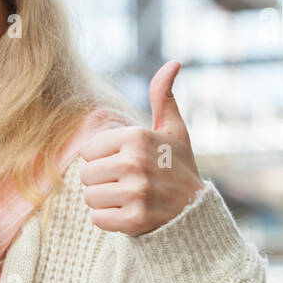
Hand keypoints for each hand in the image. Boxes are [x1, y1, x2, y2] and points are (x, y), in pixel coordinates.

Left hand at [77, 60, 205, 236]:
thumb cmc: (177, 166)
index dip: (104, 159)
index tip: (127, 162)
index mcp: (137, 137)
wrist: (195, 211)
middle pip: (86, 175)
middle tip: (128, 182)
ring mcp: (135, 193)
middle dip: (103, 180)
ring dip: (105, 200)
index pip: (88, 151)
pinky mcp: (133, 220)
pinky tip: (130, 212)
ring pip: (90, 197)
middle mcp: (135, 163)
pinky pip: (97, 219)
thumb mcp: (173, 129)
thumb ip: (163, 96)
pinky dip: (109, 219)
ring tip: (129, 197)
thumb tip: (173, 62)